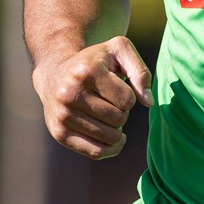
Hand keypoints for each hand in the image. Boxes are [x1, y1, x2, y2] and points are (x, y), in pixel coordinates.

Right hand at [33, 35, 151, 159]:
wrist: (54, 73)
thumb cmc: (94, 62)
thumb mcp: (119, 51)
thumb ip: (140, 72)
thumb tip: (149, 102)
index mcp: (87, 72)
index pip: (127, 100)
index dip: (130, 96)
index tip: (118, 88)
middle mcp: (70, 94)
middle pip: (118, 119)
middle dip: (122, 113)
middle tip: (111, 103)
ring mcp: (63, 116)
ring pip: (109, 138)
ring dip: (116, 130)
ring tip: (108, 116)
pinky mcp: (59, 133)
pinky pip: (95, 152)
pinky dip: (110, 149)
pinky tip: (113, 138)